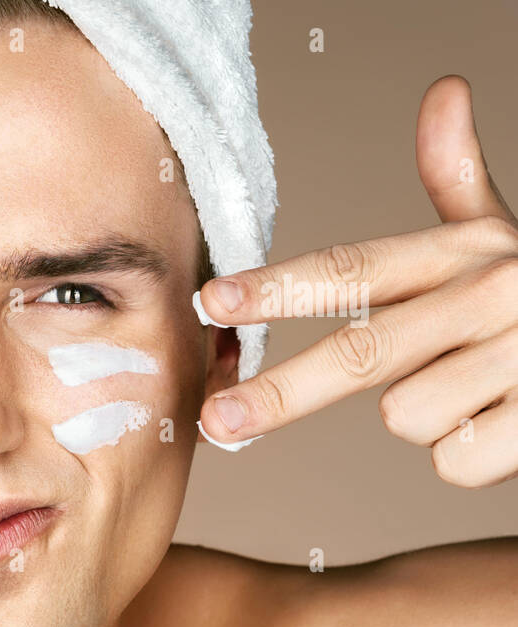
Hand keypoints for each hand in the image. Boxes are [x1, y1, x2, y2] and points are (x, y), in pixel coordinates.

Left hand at [197, 76, 517, 486]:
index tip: (214, 301)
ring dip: (431, 420)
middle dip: (280, 393)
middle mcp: (493, 294)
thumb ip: (460, 181)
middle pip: (362, 353)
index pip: (357, 268)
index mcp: (467, 252)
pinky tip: (508, 421)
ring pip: (407, 417)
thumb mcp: (506, 238)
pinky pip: (456, 460)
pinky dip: (474, 454)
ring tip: (479, 390)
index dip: (279, 287)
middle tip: (217, 421)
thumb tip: (444, 90)